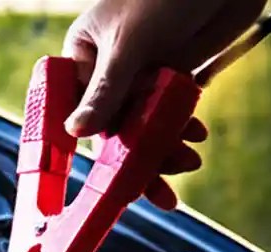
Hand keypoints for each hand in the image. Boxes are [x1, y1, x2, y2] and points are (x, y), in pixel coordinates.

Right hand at [62, 0, 265, 208]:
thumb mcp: (131, 43)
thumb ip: (106, 89)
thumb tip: (76, 133)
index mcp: (85, 55)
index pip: (79, 110)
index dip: (90, 145)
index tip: (103, 177)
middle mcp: (110, 68)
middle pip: (114, 125)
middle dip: (134, 156)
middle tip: (151, 189)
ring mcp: (144, 73)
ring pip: (144, 124)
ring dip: (163, 148)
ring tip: (187, 163)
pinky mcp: (175, 74)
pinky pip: (171, 114)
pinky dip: (182, 130)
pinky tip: (195, 139)